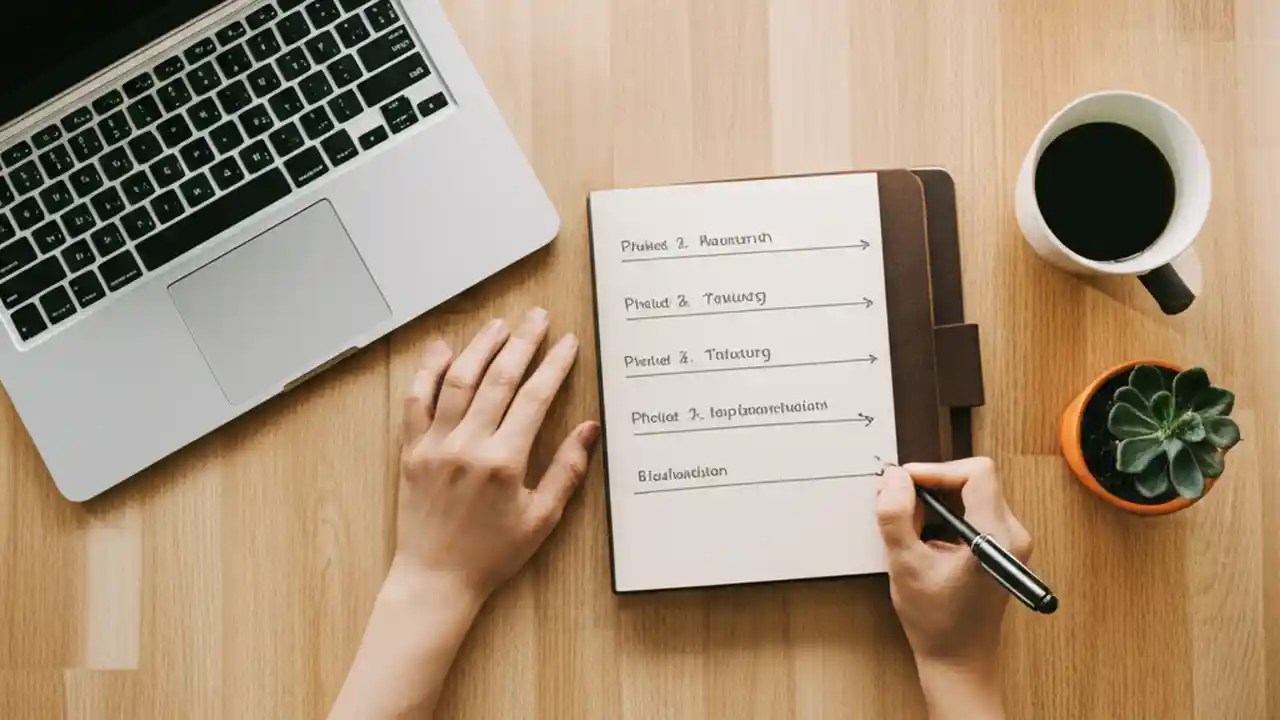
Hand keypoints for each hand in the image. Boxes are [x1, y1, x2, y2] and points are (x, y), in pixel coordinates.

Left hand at [329, 309, 598, 719]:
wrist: (436, 579)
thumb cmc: (492, 554)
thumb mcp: (542, 518)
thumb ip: (567, 470)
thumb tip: (590, 430)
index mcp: (504, 462)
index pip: (534, 398)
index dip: (553, 365)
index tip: (566, 342)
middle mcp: (468, 447)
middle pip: (498, 379)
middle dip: (522, 343)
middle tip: (537, 317)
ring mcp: (435, 446)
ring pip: (457, 381)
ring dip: (480, 348)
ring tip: (499, 326)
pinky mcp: (411, 452)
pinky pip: (416, 402)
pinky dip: (428, 372)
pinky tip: (441, 349)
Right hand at [875, 458, 1031, 718]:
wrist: (959, 661)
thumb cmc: (936, 622)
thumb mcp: (905, 564)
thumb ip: (895, 515)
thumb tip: (894, 477)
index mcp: (996, 537)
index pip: (976, 473)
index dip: (935, 470)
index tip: (904, 483)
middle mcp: (1012, 534)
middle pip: (974, 480)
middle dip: (932, 486)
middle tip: (900, 506)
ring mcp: (1010, 542)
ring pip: (972, 494)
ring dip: (937, 501)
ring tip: (911, 528)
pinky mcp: (1002, 547)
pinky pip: (973, 511)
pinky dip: (945, 515)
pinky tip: (925, 539)